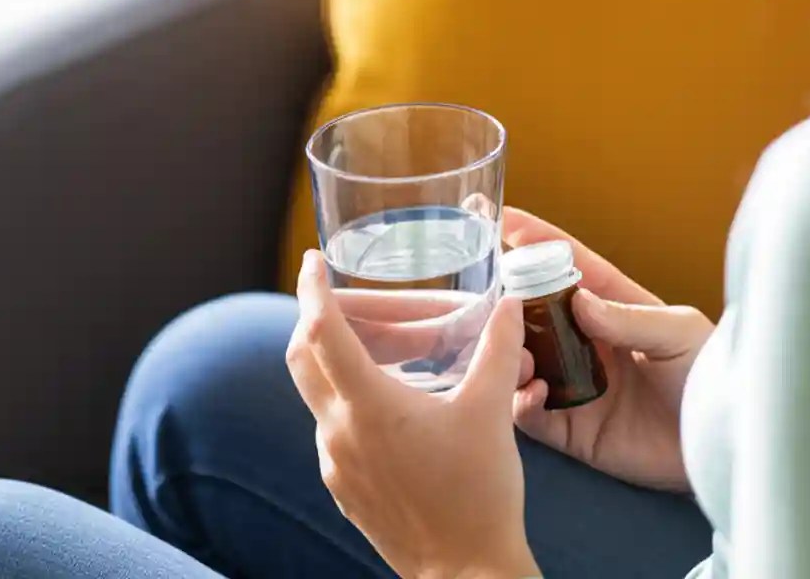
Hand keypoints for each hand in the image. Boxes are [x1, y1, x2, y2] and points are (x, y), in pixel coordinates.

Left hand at [286, 251, 540, 578]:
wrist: (466, 573)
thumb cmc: (479, 493)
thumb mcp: (491, 412)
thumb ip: (497, 350)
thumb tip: (508, 304)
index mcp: (368, 406)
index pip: (320, 330)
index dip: (312, 289)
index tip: (312, 261)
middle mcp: (338, 432)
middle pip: (302, 358)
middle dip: (315, 320)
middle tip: (345, 300)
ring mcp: (336, 463)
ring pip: (320, 395)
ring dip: (342, 365)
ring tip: (393, 355)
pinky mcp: (344, 488)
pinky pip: (334, 430)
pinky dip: (352, 403)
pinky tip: (397, 407)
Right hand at [504, 208, 714, 491]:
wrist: (722, 443)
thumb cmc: (713, 379)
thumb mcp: (680, 334)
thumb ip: (629, 318)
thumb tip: (578, 301)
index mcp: (615, 308)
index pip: (570, 266)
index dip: (537, 241)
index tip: (502, 218)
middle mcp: (589, 343)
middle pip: (535, 313)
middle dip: (508, 301)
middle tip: (489, 298)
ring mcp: (577, 386)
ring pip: (523, 361)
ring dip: (509, 353)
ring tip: (513, 351)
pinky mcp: (573, 430)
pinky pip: (532, 414)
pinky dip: (521, 402)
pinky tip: (531, 392)